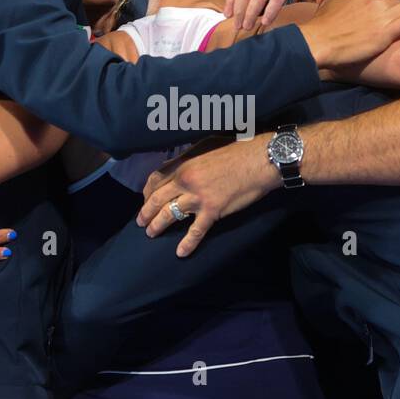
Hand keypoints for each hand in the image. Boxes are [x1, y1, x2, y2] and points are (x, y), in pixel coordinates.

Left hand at [137, 138, 277, 255]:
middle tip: (140, 222)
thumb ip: (188, 157)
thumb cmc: (236, 150)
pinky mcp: (212, 211)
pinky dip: (187, 243)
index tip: (146, 198)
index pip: (156, 179)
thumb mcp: (205, 146)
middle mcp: (185, 181)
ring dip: (158, 225)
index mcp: (183, 164)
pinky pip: (196, 230)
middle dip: (146, 211)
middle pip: (157, 199)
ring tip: (151, 234)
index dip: (147, 191)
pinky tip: (180, 253)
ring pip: (169, 214)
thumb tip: (176, 164)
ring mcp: (198, 197)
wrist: (259, 160)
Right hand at [298, 0, 399, 78]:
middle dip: (396, 11)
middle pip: (396, 0)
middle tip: (393, 23)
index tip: (380, 17)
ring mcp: (382, 14)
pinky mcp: (388, 30)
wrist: (319, 42)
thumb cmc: (321, 27)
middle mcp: (374, 0)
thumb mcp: (327, 5)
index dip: (382, 7)